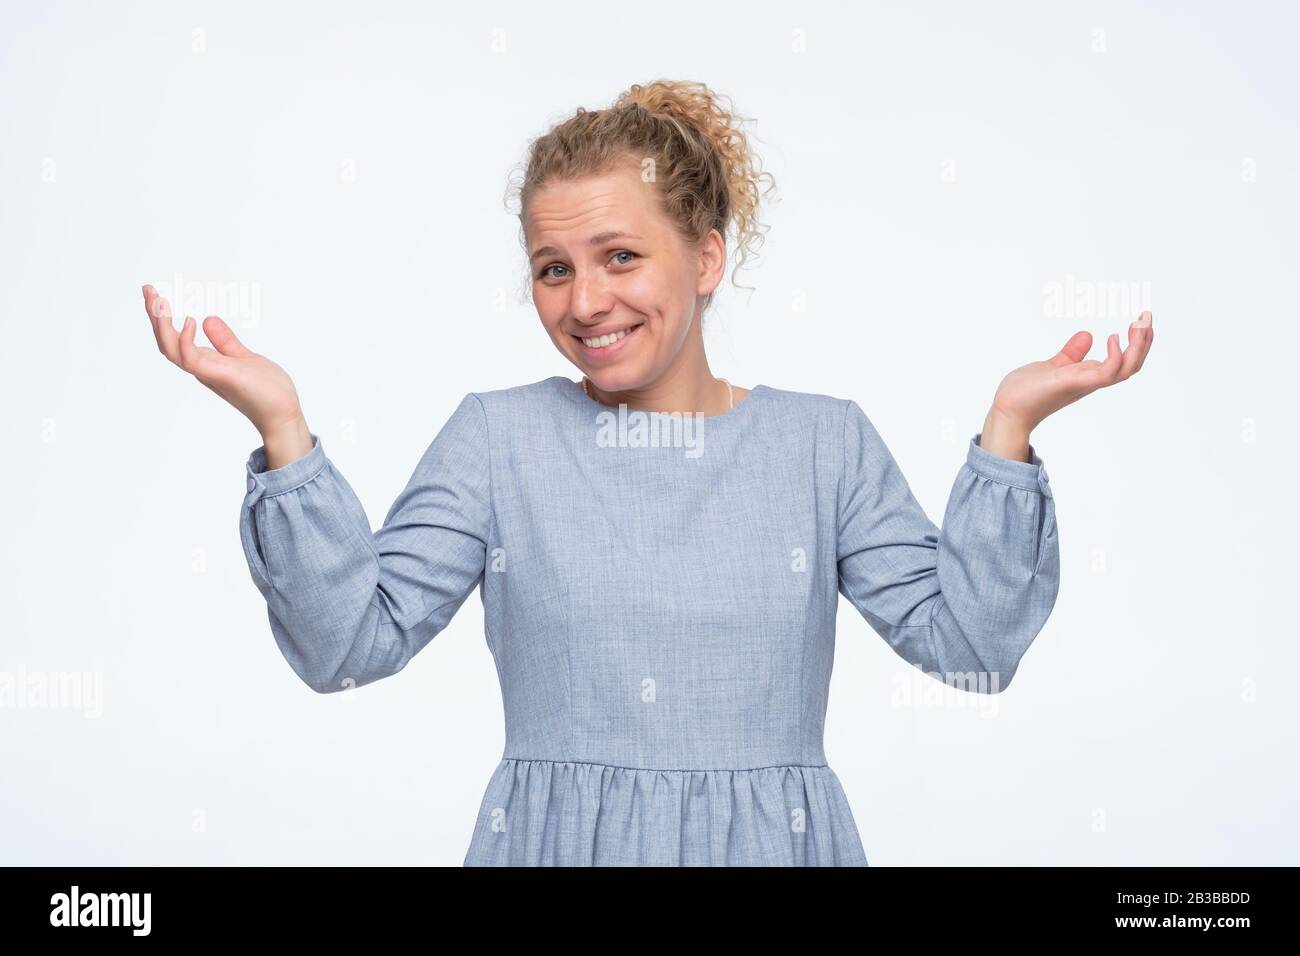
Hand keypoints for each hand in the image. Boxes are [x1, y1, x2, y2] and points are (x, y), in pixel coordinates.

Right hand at [142, 284, 305, 437]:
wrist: (283, 413)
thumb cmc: (267, 390)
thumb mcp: (243, 356)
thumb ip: (224, 341)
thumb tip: (208, 319)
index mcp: (206, 362)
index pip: (174, 339)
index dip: (162, 319)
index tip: (154, 293)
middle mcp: (201, 368)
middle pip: (166, 342)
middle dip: (154, 316)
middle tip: (147, 289)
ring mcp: (208, 373)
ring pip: (171, 350)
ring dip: (161, 326)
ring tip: (158, 301)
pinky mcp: (220, 376)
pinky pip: (192, 359)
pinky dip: (186, 341)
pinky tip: (190, 321)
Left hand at [990, 311, 1154, 433]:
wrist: (1007, 409)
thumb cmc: (1026, 392)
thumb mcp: (1053, 364)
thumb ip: (1071, 353)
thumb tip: (1088, 335)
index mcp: (1089, 376)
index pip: (1125, 362)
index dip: (1138, 343)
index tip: (1141, 320)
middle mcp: (1092, 381)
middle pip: (1132, 365)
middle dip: (1144, 341)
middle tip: (1147, 316)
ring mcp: (1085, 383)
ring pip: (1126, 369)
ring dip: (1138, 347)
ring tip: (1139, 324)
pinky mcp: (1073, 383)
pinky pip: (1106, 372)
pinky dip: (1115, 356)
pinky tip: (1111, 337)